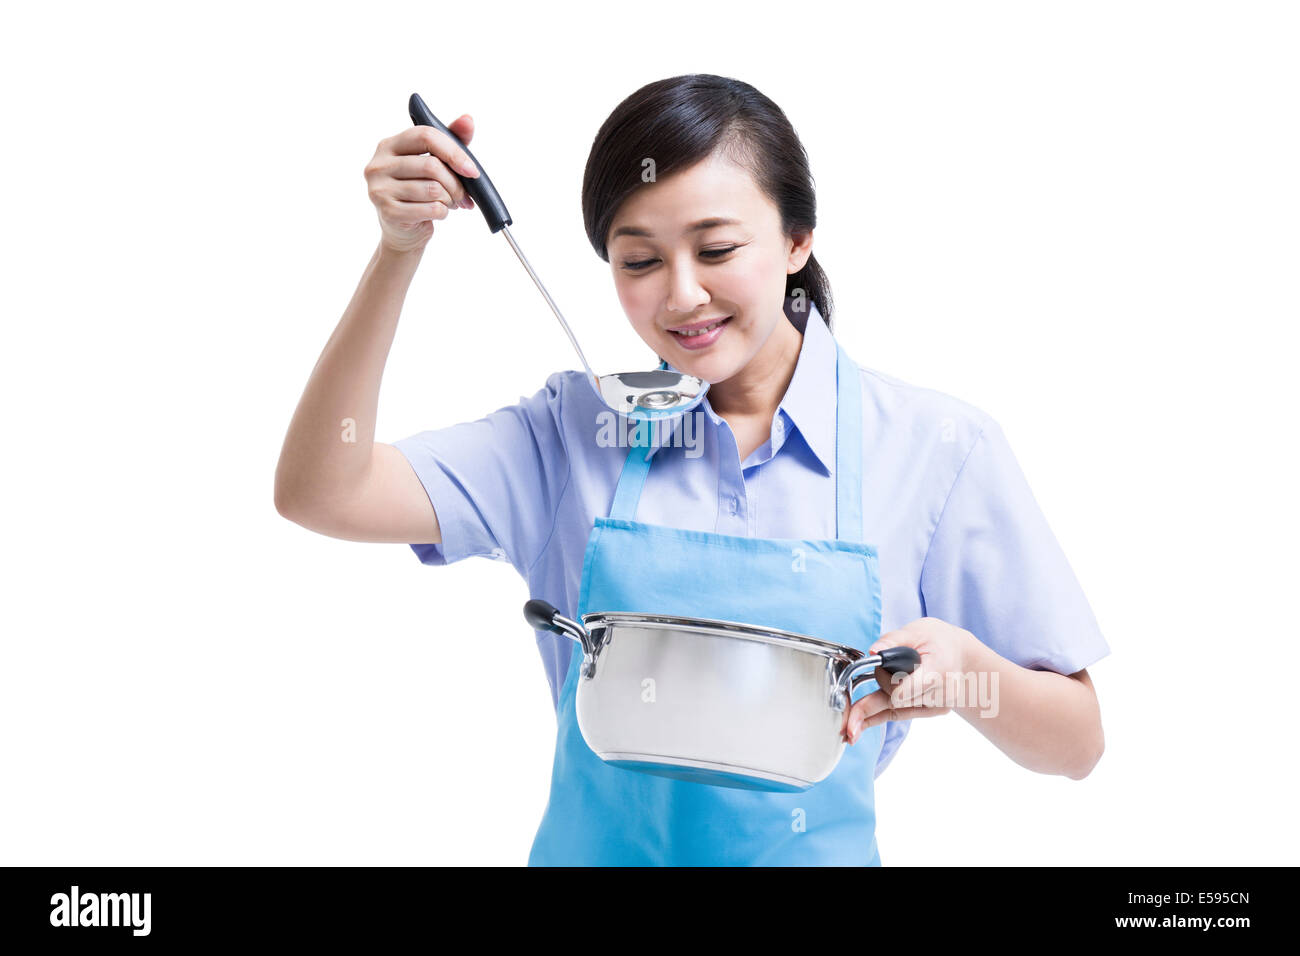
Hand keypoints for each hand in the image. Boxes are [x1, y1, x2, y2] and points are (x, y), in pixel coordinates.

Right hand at [364, 115, 480, 253]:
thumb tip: (468, 119)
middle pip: (432, 166)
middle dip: (456, 183)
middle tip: (463, 195)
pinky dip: (443, 212)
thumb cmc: (421, 192)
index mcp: (389, 145)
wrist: (403, 233)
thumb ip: (450, 140)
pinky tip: (439, 213)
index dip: (453, 152)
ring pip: (433, 189)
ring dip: (450, 199)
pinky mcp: (388, 212)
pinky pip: (431, 208)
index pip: (425, 136)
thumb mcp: (434, 163)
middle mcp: (378, 164)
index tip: (472, 170)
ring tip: (449, 203)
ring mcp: (379, 189)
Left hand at [843, 617, 975, 744]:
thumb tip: (873, 651)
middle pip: (895, 701)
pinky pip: (901, 714)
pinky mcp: (933, 712)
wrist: (964, 656)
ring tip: (860, 710)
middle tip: (848, 723)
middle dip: (870, 703)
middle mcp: (940, 693)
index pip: (905, 690)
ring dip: (878, 702)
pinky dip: (881, 716)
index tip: (875, 672)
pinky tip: (859, 726)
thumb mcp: (918, 630)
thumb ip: (894, 640)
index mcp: (936, 671)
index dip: (886, 683)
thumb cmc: (939, 640)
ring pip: (896, 709)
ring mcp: (938, 706)